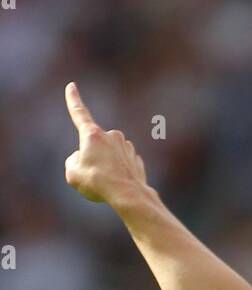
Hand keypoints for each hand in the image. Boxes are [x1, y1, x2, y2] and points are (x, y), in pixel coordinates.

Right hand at [63, 81, 146, 205]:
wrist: (129, 197)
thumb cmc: (98, 184)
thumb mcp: (73, 174)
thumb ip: (74, 161)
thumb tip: (85, 158)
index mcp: (92, 134)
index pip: (79, 113)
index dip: (73, 100)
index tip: (72, 86)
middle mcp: (111, 135)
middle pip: (93, 146)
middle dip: (91, 159)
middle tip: (95, 177)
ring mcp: (126, 146)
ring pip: (109, 156)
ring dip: (106, 167)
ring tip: (109, 182)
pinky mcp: (136, 159)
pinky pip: (122, 165)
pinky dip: (119, 174)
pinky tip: (121, 184)